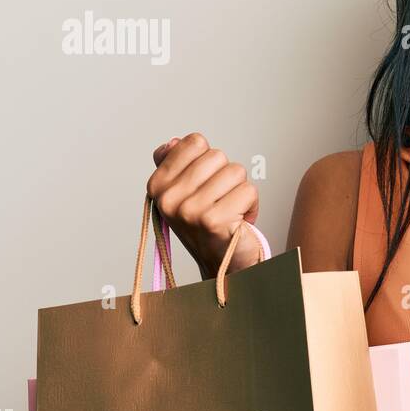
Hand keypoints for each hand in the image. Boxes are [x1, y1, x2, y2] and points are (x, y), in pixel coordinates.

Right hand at [146, 132, 262, 279]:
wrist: (222, 269)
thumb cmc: (206, 228)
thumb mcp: (184, 194)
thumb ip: (176, 165)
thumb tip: (174, 143)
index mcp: (158, 185)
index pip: (194, 142)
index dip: (209, 161)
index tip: (205, 185)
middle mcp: (169, 198)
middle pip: (217, 156)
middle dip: (227, 177)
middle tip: (221, 201)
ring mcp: (190, 210)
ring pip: (235, 172)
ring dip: (240, 192)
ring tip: (230, 212)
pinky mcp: (214, 220)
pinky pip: (248, 191)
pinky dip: (251, 205)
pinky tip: (239, 221)